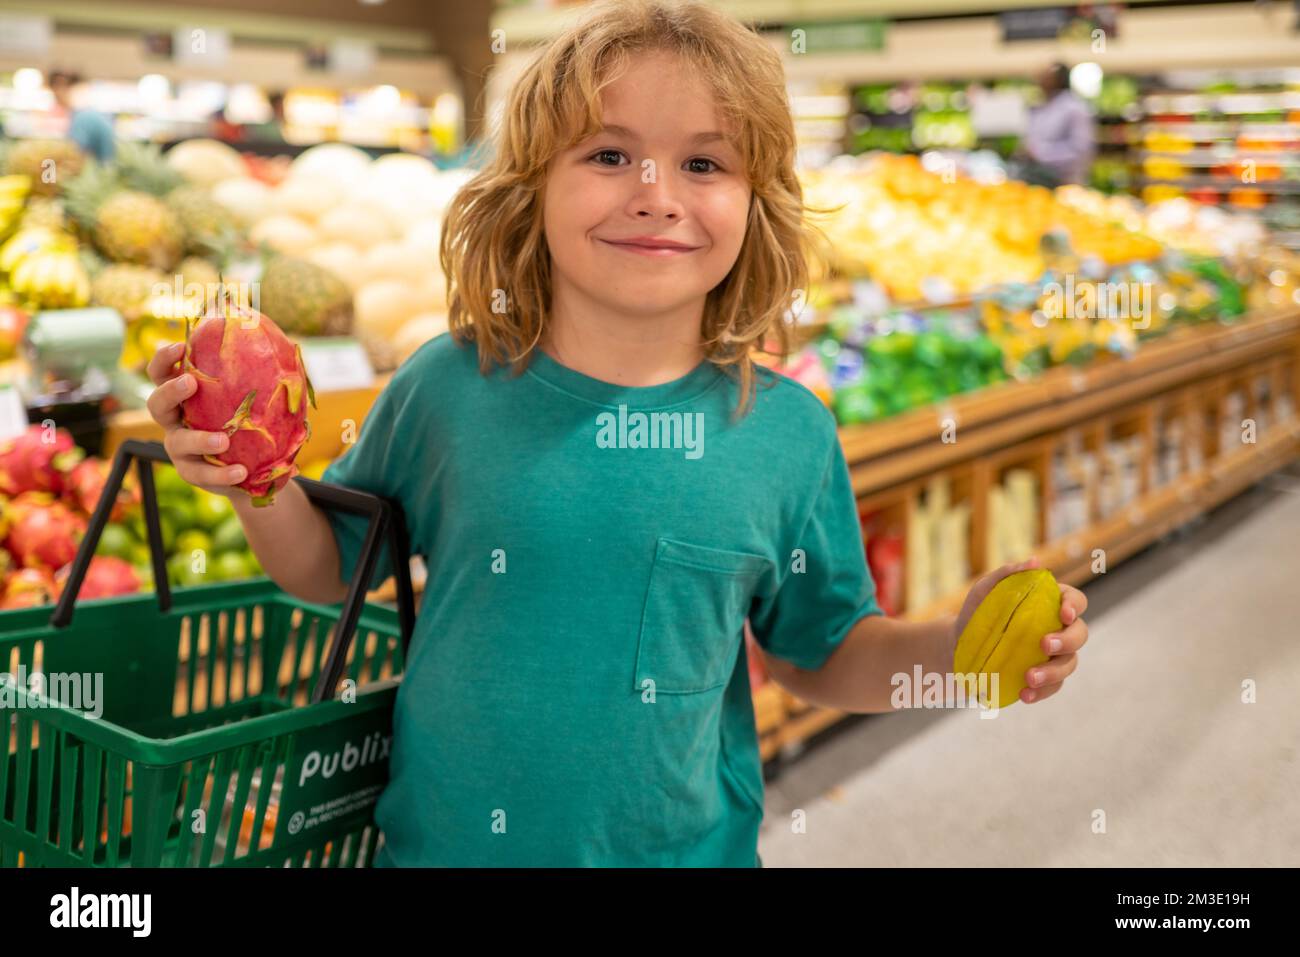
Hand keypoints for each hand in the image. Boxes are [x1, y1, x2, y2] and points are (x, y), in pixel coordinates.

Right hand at [146, 341, 247, 498]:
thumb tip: (289, 353)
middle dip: (171, 391)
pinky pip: (201, 474)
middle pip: (157, 404)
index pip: (162, 373)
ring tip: (224, 441)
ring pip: (178, 442)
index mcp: (185, 397)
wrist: (251, 469)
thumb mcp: (254, 400)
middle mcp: (175, 420)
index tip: (181, 345)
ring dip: (199, 439)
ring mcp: (180, 448)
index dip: (165, 359)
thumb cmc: (249, 423)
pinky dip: (221, 474)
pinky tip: (241, 471)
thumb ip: (262, 379)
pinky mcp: (192, 472)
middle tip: (191, 383)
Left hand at [951, 555, 1088, 704]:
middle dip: (1067, 641)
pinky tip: (1025, 695)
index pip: (1075, 601)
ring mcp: (1053, 657)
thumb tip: (1034, 561)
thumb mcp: (986, 589)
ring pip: (1069, 665)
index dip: (1074, 606)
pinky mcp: (1043, 680)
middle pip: (1080, 634)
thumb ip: (1009, 574)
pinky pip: (1052, 688)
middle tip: (1043, 645)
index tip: (1063, 614)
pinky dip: (1041, 693)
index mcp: (1050, 604)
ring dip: (1053, 672)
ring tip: (1029, 677)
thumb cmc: (977, 613)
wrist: (958, 646)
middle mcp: (1058, 630)